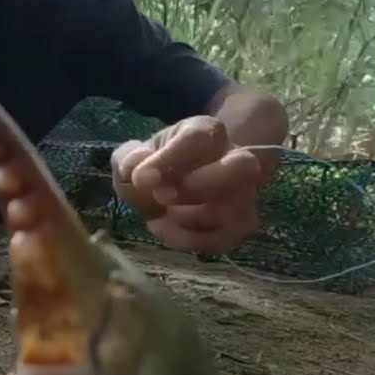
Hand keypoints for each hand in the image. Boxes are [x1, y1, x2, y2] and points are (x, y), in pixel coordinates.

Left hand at [111, 115, 262, 254]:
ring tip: (160, 216)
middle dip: (199, 186)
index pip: (200, 138)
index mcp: (207, 134)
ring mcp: (244, 194)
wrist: (178, 186)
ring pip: (234, 210)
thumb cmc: (158, 168)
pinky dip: (190, 240)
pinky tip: (169, 230)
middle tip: (162, 197)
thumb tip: (140, 174)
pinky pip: (224, 239)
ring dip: (188, 220)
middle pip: (243, 167)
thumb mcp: (135, 156)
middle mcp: (236, 159)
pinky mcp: (241, 225)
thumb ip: (130, 159)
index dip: (170, 159)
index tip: (141, 177)